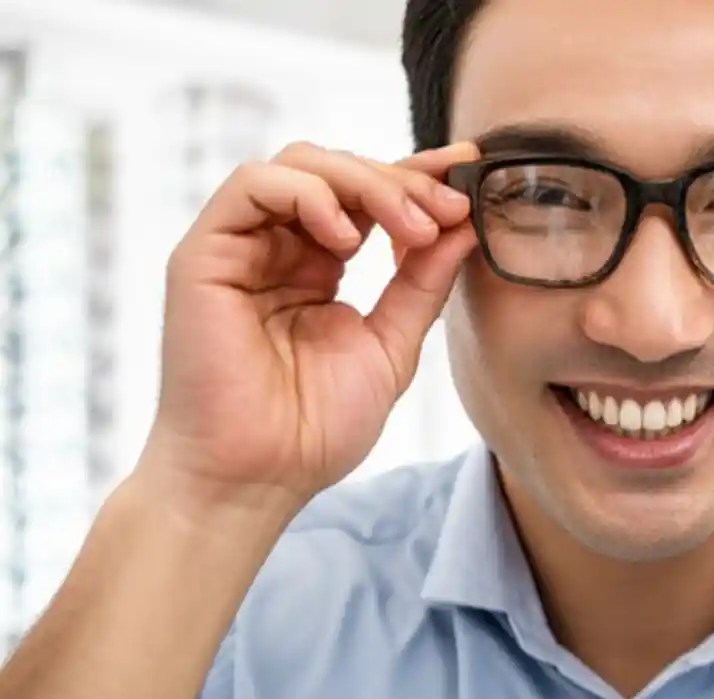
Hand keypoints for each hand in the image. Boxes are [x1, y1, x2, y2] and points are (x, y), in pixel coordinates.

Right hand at [135, 140, 480, 514]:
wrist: (256, 480)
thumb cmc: (315, 429)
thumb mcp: (392, 345)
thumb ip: (424, 282)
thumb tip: (464, 223)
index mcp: (320, 266)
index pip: (368, 196)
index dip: (419, 176)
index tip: (470, 169)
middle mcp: (279, 247)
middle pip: (340, 170)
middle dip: (403, 181)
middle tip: (447, 210)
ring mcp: (241, 247)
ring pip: (300, 164)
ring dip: (366, 182)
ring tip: (409, 229)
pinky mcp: (205, 253)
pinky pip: (252, 185)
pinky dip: (308, 194)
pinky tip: (347, 238)